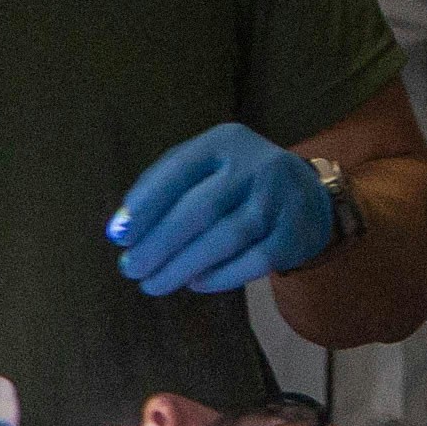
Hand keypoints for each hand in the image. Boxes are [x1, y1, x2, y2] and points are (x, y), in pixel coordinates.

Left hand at [110, 124, 337, 295]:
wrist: (307, 196)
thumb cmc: (236, 185)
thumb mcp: (204, 169)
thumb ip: (161, 190)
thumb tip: (119, 229)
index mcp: (225, 142)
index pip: (178, 169)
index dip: (146, 203)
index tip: (120, 235)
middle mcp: (255, 165)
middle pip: (200, 208)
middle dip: (159, 243)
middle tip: (131, 268)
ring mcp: (279, 199)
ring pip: (225, 238)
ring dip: (183, 266)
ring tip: (154, 283)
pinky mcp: (295, 233)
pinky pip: (253, 261)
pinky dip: (220, 276)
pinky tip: (195, 283)